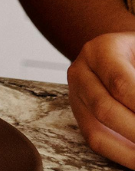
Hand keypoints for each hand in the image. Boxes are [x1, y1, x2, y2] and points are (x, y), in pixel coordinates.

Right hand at [70, 33, 134, 165]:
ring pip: (96, 132)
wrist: (123, 53)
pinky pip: (98, 142)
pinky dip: (124, 155)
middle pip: (104, 109)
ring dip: (130, 150)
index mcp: (101, 50)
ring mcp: (77, 97)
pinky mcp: (82, 117)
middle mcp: (81, 73)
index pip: (120, 82)